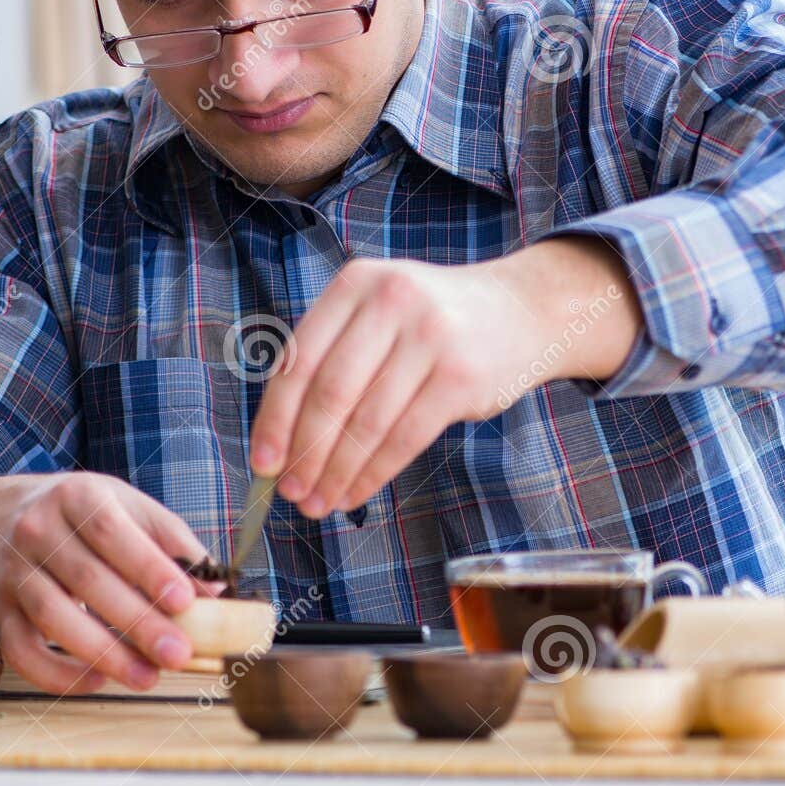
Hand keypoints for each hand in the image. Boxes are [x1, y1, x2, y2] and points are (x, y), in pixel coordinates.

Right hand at [0, 472, 219, 695]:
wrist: (6, 516)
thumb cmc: (86, 514)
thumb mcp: (130, 507)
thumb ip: (173, 543)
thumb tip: (215, 589)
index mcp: (77, 496)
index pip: (111, 531)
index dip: (148, 567)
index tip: (185, 600)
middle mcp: (37, 530)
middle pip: (87, 579)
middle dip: (137, 622)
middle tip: (178, 654)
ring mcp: (13, 572)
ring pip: (52, 616)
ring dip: (102, 653)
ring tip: (147, 677)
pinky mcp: (0, 610)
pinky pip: (21, 649)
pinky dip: (56, 673)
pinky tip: (97, 681)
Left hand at [247, 237, 638, 519]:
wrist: (523, 310)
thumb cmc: (435, 321)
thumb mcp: (380, 310)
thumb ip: (333, 355)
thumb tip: (281, 439)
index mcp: (356, 283)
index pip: (299, 359)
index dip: (275, 418)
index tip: (261, 462)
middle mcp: (391, 301)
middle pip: (330, 393)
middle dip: (304, 452)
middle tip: (288, 491)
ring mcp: (430, 337)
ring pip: (366, 421)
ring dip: (336, 472)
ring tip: (318, 502)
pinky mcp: (461, 377)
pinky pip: (404, 438)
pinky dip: (373, 474)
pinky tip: (355, 494)